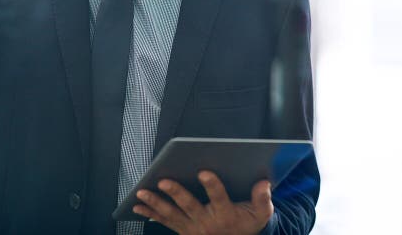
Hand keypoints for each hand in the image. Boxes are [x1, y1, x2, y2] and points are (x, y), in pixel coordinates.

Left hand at [133, 171, 272, 234]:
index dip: (212, 185)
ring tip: (142, 191)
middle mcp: (207, 222)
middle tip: (163, 180)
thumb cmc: (247, 225)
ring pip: (172, 214)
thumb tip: (264, 182)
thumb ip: (262, 199)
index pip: (219, 198)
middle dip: (176, 193)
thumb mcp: (261, 215)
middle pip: (190, 206)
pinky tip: (137, 205)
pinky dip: (150, 214)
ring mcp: (193, 228)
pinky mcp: (183, 230)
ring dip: (155, 203)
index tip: (204, 171)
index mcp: (226, 215)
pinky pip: (164, 222)